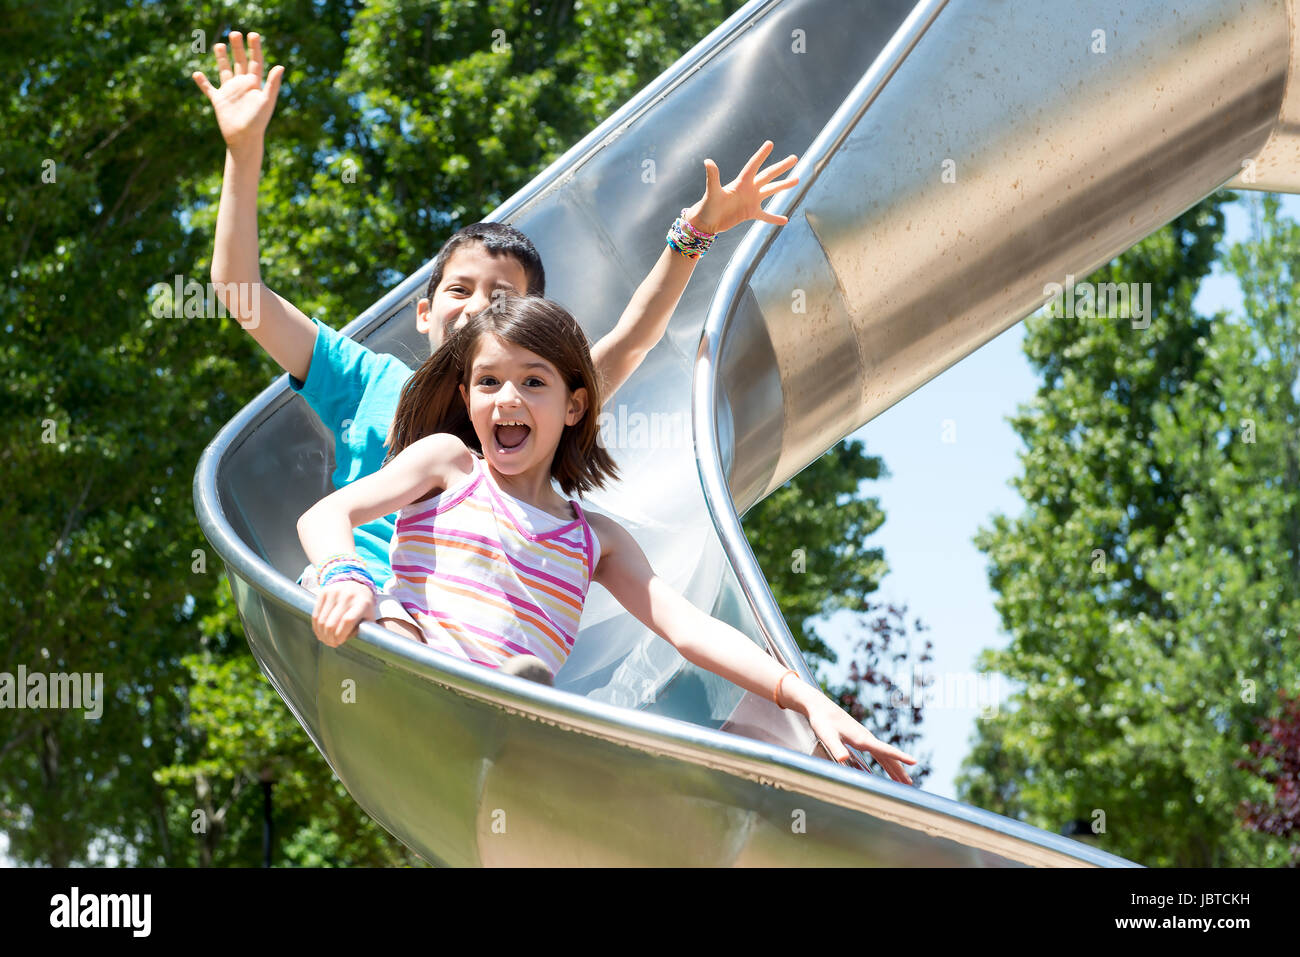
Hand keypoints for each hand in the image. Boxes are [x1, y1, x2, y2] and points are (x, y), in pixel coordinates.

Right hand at [192, 31, 284, 154]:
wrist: (244, 139)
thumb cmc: (258, 122)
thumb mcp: (266, 101)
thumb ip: (273, 84)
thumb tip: (280, 66)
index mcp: (255, 84)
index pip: (256, 62)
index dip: (255, 48)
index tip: (253, 34)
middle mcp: (242, 86)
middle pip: (240, 62)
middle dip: (238, 48)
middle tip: (234, 33)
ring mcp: (230, 92)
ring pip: (225, 71)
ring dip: (222, 58)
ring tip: (219, 44)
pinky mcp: (219, 101)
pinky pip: (209, 89)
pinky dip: (202, 82)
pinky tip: (196, 74)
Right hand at [311, 581, 376, 646]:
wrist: (355, 582)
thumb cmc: (363, 604)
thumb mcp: (370, 615)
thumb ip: (366, 629)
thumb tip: (358, 642)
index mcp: (362, 603)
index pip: (348, 621)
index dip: (341, 634)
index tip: (339, 642)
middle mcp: (348, 596)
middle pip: (332, 622)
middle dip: (330, 637)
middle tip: (331, 644)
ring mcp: (335, 593)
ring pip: (322, 620)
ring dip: (322, 634)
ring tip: (325, 639)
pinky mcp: (324, 592)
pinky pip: (316, 614)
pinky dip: (316, 626)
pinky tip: (320, 632)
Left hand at [683, 141, 799, 234]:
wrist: (705, 223)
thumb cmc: (707, 206)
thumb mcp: (712, 192)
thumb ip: (713, 177)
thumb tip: (708, 162)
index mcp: (741, 183)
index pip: (753, 166)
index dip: (761, 155)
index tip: (770, 143)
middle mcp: (749, 189)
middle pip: (768, 175)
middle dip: (781, 167)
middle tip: (794, 158)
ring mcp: (751, 201)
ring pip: (771, 191)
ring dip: (783, 186)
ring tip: (797, 180)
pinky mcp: (750, 213)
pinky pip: (766, 216)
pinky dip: (774, 218)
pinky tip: (785, 220)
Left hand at [805, 698, 918, 784]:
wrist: (820, 707)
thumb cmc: (822, 721)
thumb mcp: (827, 736)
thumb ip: (836, 748)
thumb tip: (844, 760)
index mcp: (862, 739)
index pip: (885, 750)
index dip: (900, 757)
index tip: (915, 761)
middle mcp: (867, 738)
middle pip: (888, 756)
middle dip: (900, 770)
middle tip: (910, 785)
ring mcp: (865, 738)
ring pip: (884, 755)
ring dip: (895, 768)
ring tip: (904, 781)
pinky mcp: (860, 738)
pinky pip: (878, 753)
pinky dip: (886, 762)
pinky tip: (887, 767)